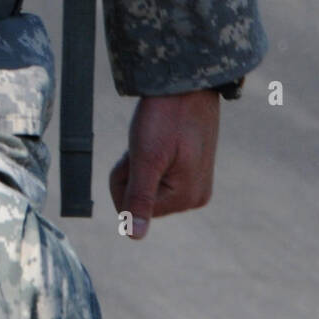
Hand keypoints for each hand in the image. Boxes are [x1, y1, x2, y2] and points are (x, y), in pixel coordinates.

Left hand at [108, 90, 219, 238]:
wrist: (188, 82)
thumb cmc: (165, 116)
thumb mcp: (146, 157)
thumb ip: (139, 197)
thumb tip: (134, 236)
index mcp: (186, 198)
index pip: (129, 208)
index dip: (122, 177)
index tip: (137, 149)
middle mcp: (195, 197)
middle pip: (138, 198)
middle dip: (132, 170)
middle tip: (147, 140)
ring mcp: (195, 183)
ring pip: (146, 184)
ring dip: (141, 161)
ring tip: (156, 136)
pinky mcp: (192, 169)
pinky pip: (158, 173)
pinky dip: (151, 155)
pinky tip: (162, 137)